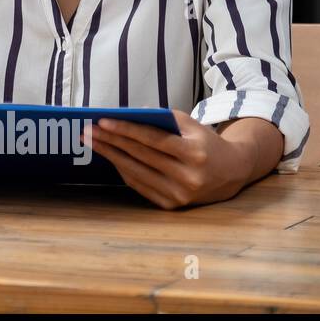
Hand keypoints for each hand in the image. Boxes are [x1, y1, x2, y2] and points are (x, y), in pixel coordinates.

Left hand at [87, 109, 260, 209]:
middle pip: (140, 156)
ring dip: (110, 156)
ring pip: (136, 172)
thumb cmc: (204, 142)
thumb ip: (163, 117)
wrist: (232, 172)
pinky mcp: (172, 206)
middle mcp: (188, 177)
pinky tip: (110, 156)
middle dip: (111, 141)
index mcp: (194, 154)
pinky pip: (140, 186)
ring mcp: (179, 195)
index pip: (153, 140)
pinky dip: (123, 170)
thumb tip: (129, 114)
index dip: (125, 130)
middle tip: (87, 131)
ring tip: (92, 142)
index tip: (102, 121)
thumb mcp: (191, 125)